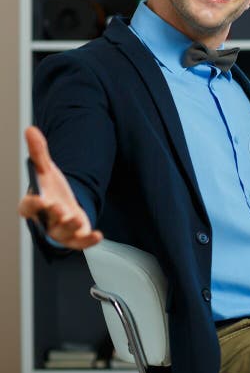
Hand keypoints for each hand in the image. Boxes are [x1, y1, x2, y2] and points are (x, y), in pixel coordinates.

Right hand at [18, 126, 102, 249]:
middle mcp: (44, 220)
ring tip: (76, 218)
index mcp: (34, 205)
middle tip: (61, 210)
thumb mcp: (46, 170)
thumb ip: (39, 153)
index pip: (27, 207)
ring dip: (69, 227)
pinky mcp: (74, 237)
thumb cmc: (50, 189)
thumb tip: (30, 129)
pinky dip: (88, 241)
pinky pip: (79, 243)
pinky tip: (98, 235)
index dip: (33, 205)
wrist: (64, 205)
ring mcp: (59, 231)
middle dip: (53, 217)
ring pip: (62, 233)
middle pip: (45, 222)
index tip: (41, 199)